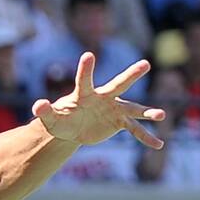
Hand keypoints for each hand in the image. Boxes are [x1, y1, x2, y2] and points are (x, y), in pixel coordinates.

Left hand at [32, 53, 165, 148]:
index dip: (86, 69)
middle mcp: (103, 98)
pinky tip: (158, 144)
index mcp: (85, 94)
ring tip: (161, 115)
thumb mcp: (51, 119)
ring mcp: (114, 109)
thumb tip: (37, 105)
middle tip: (145, 64)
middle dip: (131, 75)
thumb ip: (45, 111)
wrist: (73, 128)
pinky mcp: (119, 122)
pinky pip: (135, 130)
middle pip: (118, 85)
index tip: (88, 55)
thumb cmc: (60, 119)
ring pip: (133, 108)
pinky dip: (146, 137)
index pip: (85, 80)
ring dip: (147, 112)